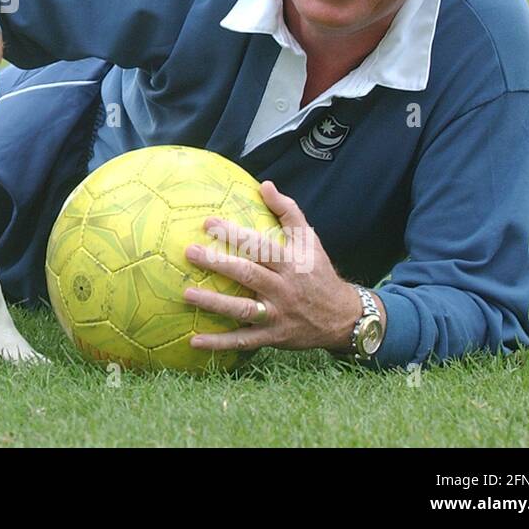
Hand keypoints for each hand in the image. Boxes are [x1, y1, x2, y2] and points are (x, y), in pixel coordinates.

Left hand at [183, 181, 369, 353]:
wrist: (342, 318)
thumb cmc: (318, 273)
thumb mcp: (309, 241)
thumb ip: (288, 212)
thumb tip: (265, 185)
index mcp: (290, 264)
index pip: (260, 247)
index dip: (235, 234)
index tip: (208, 222)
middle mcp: (283, 290)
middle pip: (248, 275)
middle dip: (218, 263)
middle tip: (189, 252)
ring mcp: (277, 316)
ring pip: (242, 310)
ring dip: (214, 303)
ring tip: (186, 294)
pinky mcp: (272, 337)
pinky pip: (242, 341)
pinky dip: (219, 343)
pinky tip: (193, 340)